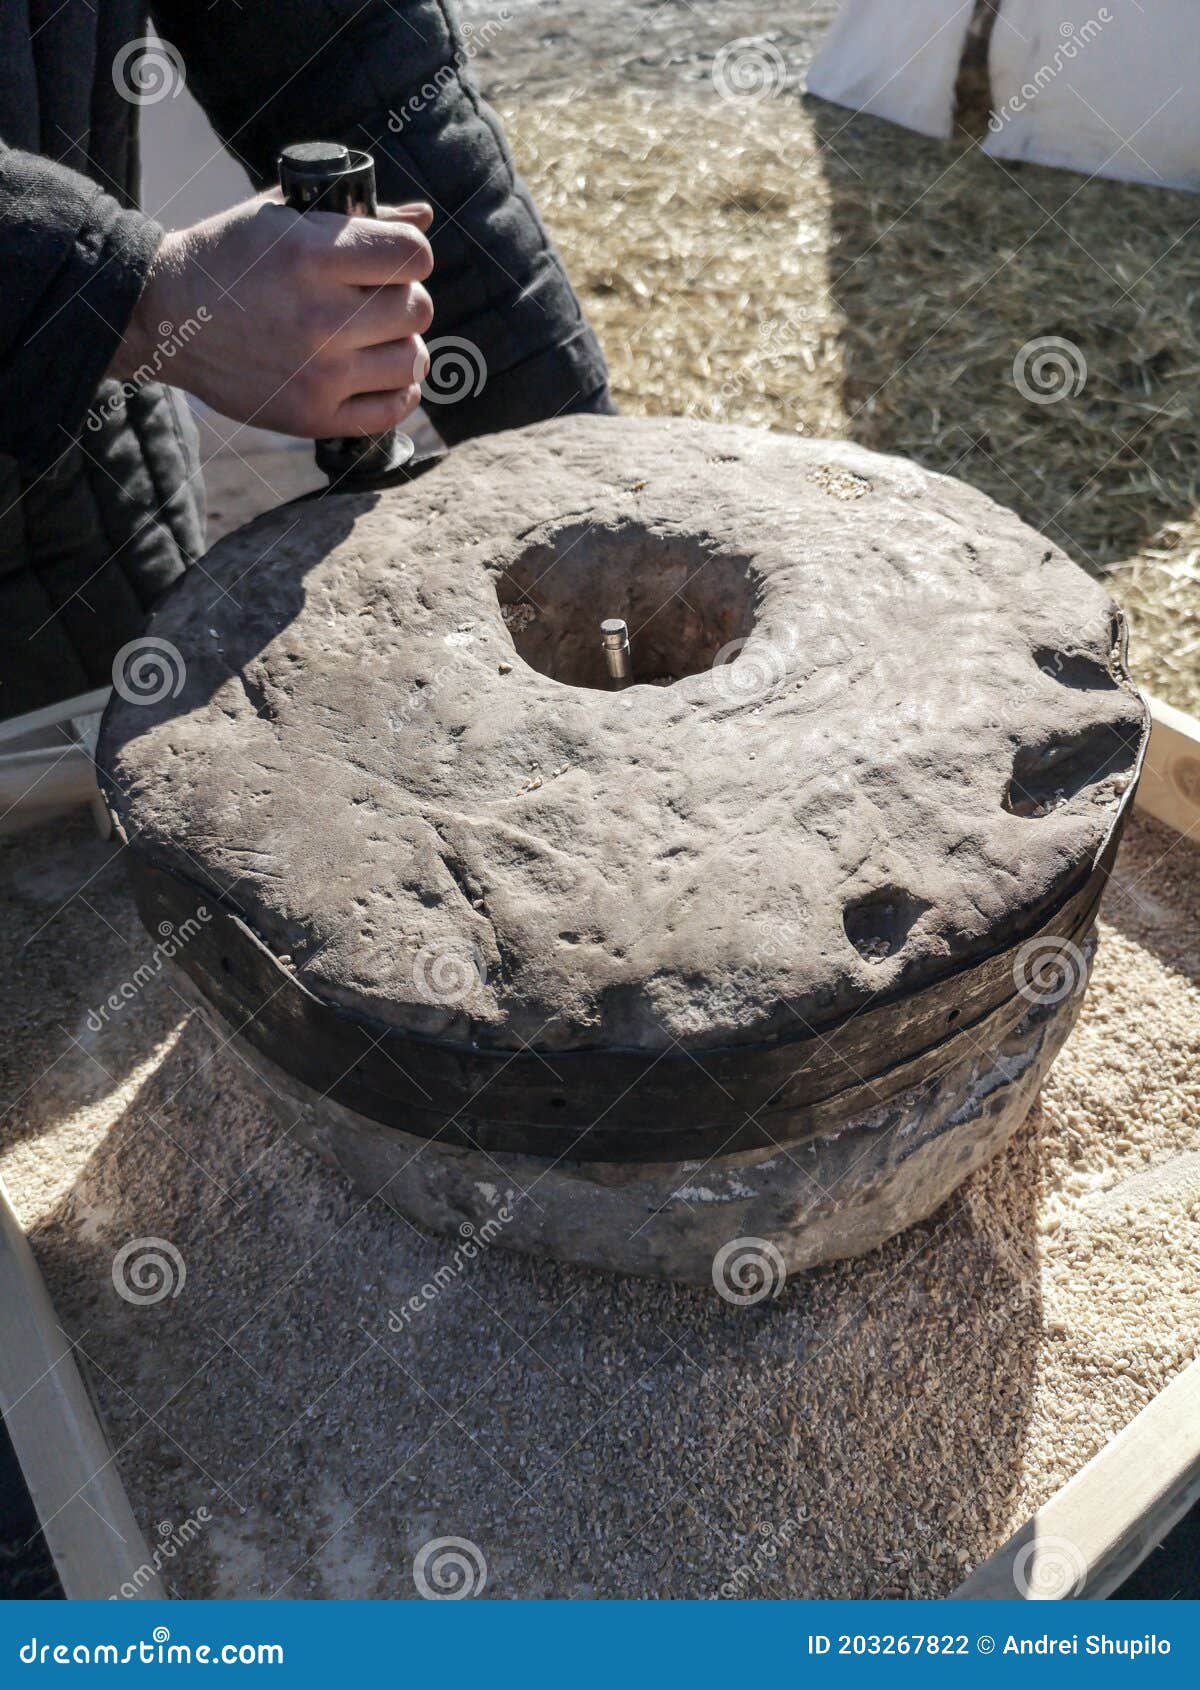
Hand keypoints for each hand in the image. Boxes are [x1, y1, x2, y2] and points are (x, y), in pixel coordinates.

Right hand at [109, 191, 433, 436]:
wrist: (167, 318)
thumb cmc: (231, 258)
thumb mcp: (282, 216)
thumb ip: (358, 216)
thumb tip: (426, 216)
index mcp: (311, 256)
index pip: (413, 254)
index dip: (409, 251)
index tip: (390, 258)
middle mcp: (319, 318)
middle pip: (418, 308)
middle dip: (403, 297)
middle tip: (376, 299)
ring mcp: (319, 374)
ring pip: (414, 360)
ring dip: (402, 346)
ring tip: (375, 338)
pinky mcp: (313, 417)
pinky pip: (393, 409)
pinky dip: (397, 392)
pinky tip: (377, 374)